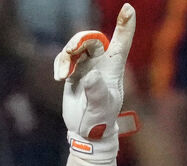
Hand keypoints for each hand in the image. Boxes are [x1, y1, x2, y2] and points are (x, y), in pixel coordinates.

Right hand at [54, 4, 134, 156]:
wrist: (86, 131)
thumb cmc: (100, 120)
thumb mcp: (101, 107)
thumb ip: (97, 91)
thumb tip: (91, 74)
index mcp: (114, 68)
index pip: (122, 42)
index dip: (125, 24)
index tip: (128, 8)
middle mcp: (101, 62)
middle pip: (92, 38)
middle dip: (80, 40)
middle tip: (71, 51)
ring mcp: (87, 66)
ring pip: (76, 46)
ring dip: (67, 54)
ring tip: (62, 74)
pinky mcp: (73, 72)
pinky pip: (64, 58)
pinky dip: (59, 63)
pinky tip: (59, 77)